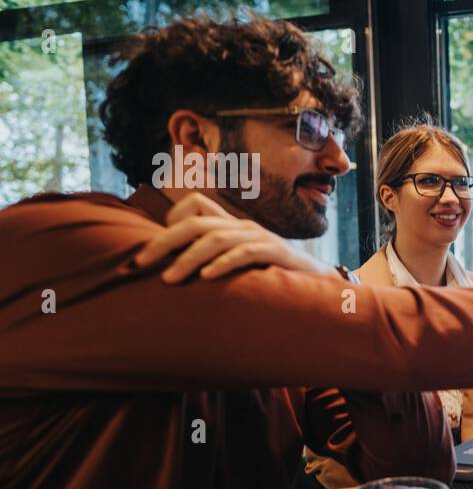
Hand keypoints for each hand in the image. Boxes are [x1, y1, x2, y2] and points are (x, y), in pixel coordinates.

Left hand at [134, 192, 332, 282]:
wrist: (316, 282)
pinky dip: (223, 264)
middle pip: (195, 222)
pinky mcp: (276, 253)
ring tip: (169, 279)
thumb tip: (170, 268)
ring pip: (216, 238)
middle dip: (164, 241)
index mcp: (231, 224)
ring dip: (188, 258)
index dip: (169, 223)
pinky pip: (245, 253)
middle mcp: (242, 225)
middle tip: (140, 263)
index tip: (149, 253)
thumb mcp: (237, 263)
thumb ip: (212, 259)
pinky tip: (207, 277)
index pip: (193, 206)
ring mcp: (260, 237)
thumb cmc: (271, 276)